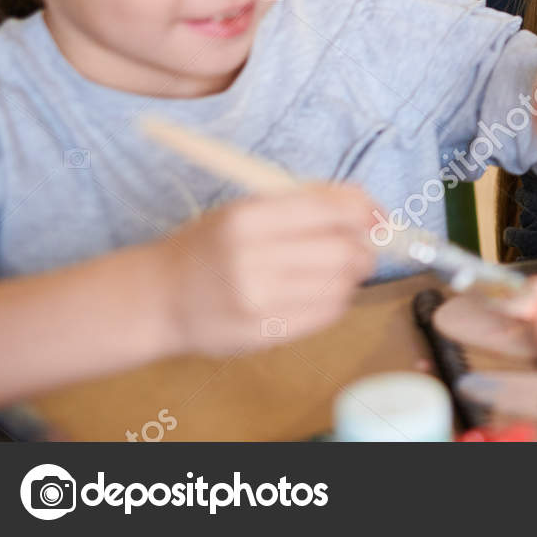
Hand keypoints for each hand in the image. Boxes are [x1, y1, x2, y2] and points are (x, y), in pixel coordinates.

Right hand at [156, 185, 376, 356]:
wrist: (159, 298)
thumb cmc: (211, 246)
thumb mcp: (247, 208)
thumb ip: (306, 202)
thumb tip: (370, 208)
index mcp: (248, 217)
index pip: (332, 210)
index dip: (367, 213)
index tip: (378, 218)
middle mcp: (251, 258)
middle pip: (345, 251)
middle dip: (366, 248)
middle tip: (361, 248)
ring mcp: (256, 301)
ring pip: (342, 285)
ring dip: (350, 276)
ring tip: (334, 270)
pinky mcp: (262, 334)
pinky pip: (327, 314)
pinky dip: (336, 300)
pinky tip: (320, 292)